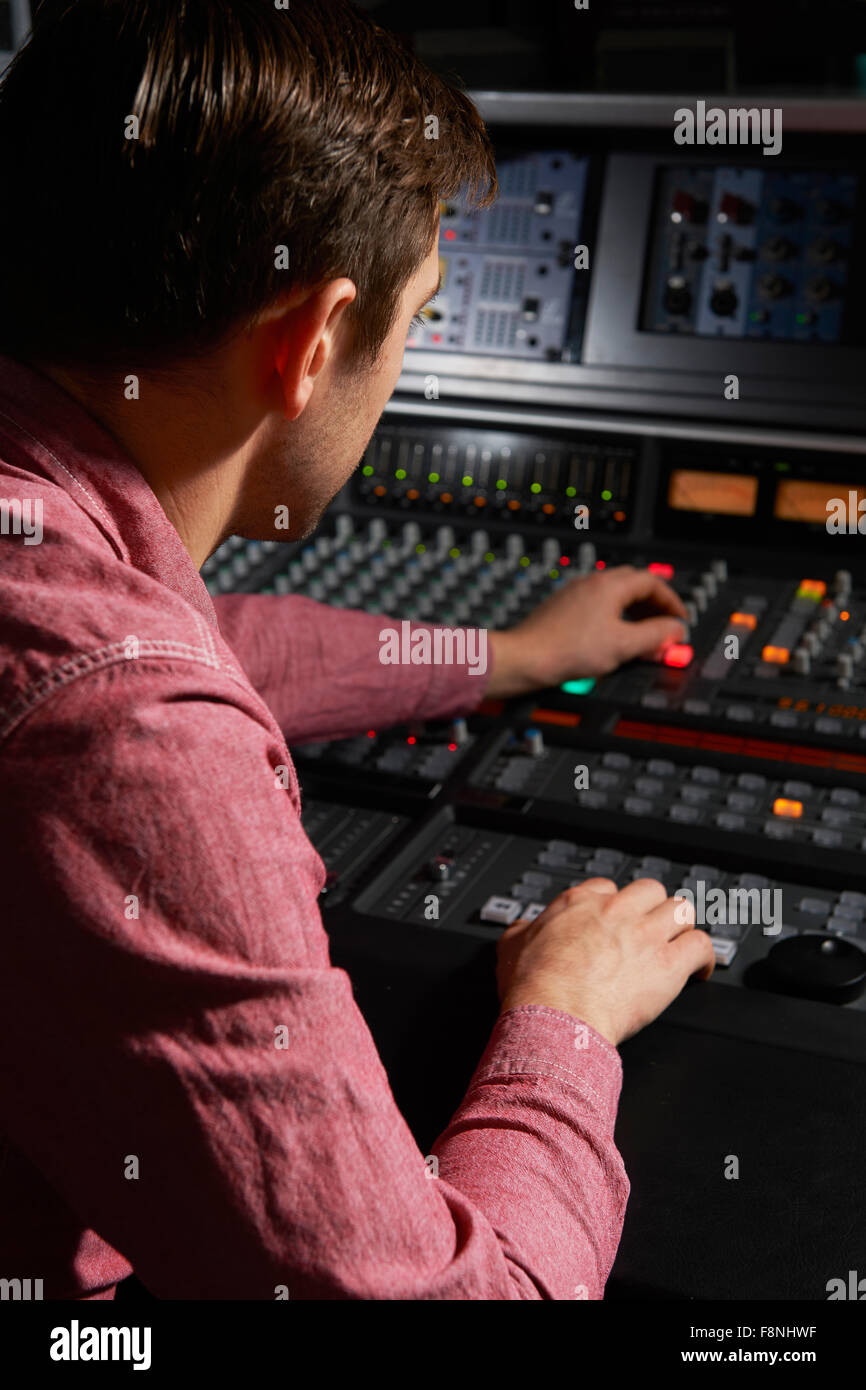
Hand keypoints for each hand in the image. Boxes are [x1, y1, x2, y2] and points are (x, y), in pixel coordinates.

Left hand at [486, 565, 688, 698]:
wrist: (526, 657)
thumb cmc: (567, 649)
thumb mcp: (623, 645)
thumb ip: (655, 636)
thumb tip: (675, 630)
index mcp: (610, 585)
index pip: (652, 582)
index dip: (671, 601)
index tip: (680, 619)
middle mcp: (592, 583)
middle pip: (635, 584)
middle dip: (655, 605)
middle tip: (664, 626)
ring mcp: (576, 593)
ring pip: (616, 595)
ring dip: (635, 612)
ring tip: (643, 635)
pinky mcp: (564, 608)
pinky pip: (599, 605)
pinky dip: (616, 617)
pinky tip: (615, 638)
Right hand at [497, 878, 714, 1046]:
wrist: (555, 1018)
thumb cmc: (534, 988)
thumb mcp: (511, 948)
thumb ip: (521, 932)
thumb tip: (520, 929)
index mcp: (580, 904)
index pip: (608, 888)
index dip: (615, 905)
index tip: (616, 921)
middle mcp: (617, 912)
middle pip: (650, 891)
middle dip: (652, 909)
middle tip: (650, 929)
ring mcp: (646, 935)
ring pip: (682, 910)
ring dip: (681, 926)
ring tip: (678, 943)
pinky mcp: (668, 965)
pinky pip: (702, 946)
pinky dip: (705, 958)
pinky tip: (700, 970)